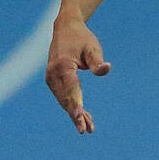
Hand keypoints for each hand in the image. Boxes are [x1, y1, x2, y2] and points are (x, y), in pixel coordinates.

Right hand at [45, 16, 110, 132]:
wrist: (65, 29)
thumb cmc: (82, 38)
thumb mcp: (93, 47)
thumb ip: (98, 61)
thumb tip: (107, 68)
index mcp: (63, 65)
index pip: (71, 87)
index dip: (76, 103)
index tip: (79, 116)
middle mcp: (53, 74)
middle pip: (66, 98)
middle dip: (76, 115)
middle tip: (86, 130)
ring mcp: (51, 78)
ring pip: (64, 100)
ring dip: (75, 114)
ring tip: (89, 128)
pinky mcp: (53, 81)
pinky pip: (63, 97)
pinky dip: (72, 107)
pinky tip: (84, 117)